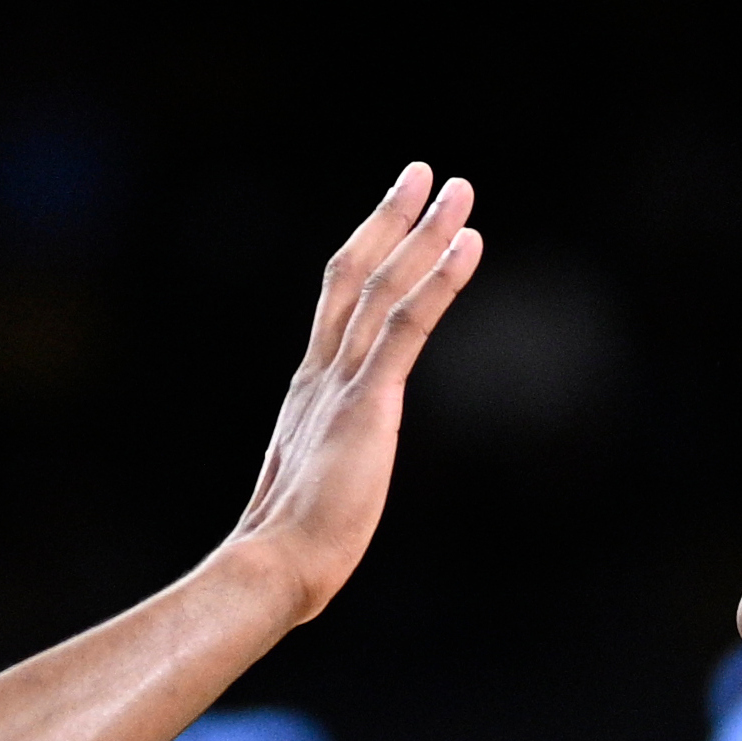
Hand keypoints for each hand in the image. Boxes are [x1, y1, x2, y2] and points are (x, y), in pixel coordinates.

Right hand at [222, 164, 481, 619]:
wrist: (272, 568)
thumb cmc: (291, 549)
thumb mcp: (312, 489)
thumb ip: (324, 466)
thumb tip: (329, 485)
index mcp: (308, 390)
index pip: (337, 304)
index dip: (364, 252)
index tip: (390, 216)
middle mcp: (320, 373)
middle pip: (354, 274)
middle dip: (390, 219)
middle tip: (424, 172)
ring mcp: (341, 383)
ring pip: (384, 286)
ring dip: (424, 233)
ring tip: (458, 189)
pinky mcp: (367, 402)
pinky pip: (408, 325)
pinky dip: (440, 279)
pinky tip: (469, 243)